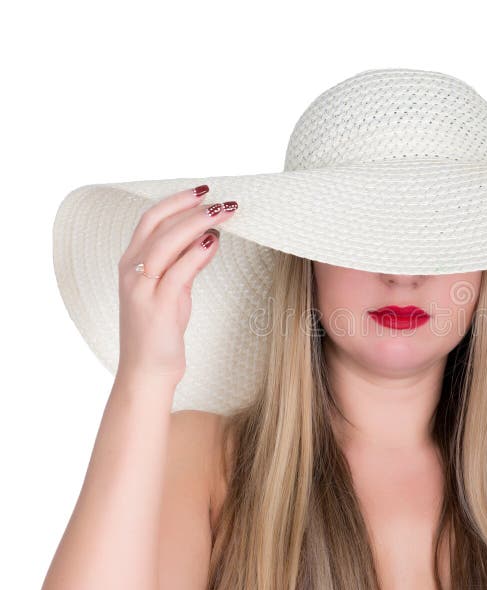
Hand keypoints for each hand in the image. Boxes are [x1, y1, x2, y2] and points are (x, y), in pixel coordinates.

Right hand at [116, 185, 237, 384]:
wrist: (147, 371)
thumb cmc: (160, 332)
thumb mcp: (176, 292)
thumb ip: (187, 265)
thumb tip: (209, 239)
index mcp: (131, 264)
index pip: (150, 220)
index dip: (176, 201)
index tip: (203, 190)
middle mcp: (132, 272)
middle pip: (158, 224)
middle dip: (191, 206)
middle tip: (222, 200)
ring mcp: (142, 288)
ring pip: (167, 242)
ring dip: (198, 223)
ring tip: (225, 213)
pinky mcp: (157, 306)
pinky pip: (179, 271)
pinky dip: (197, 253)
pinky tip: (214, 242)